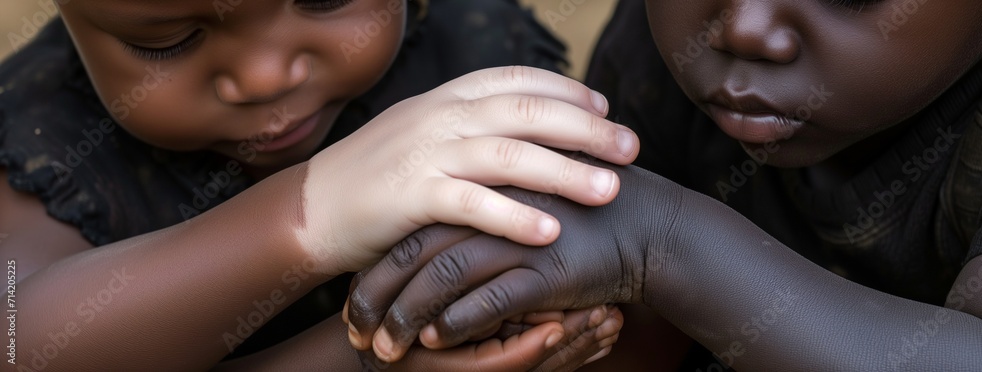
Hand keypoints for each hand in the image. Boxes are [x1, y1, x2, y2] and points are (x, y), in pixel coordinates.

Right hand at [299, 66, 639, 273]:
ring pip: (508, 155)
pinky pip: (471, 204)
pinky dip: (513, 217)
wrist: (313, 207)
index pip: (518, 79)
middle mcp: (441, 118)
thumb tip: (531, 126)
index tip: (604, 109)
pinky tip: (550, 233)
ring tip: (609, 191)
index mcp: (447, 97)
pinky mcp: (410, 198)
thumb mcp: (425, 133)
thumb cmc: (380, 175)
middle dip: (585, 129)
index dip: (567, 91)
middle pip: (526, 112)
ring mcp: (425, 155)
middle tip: (630, 149)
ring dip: (564, 172)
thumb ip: (472, 125)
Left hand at [347, 163, 680, 361]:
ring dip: (407, 319)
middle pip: (413, 252)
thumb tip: (431, 242)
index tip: (352, 297)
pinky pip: (488, 302)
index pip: (409, 225)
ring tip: (384, 348)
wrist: (644, 225)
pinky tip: (436, 340)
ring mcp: (516, 238)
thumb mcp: (520, 198)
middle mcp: (490, 207)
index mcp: (478, 184)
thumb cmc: (578, 213)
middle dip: (377, 297)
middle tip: (353, 330)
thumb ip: (477, 209)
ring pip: (441, 280)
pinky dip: (457, 323)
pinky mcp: (545, 270)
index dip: (376, 265)